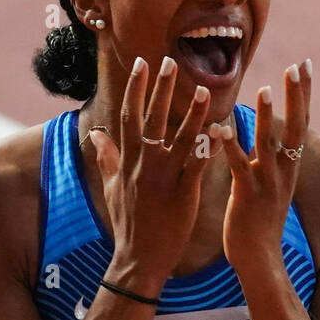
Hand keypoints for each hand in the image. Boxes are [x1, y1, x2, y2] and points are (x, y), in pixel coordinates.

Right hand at [89, 57, 215, 290]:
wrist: (138, 259)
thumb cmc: (127, 225)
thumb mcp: (112, 189)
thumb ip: (107, 159)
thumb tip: (97, 135)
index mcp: (129, 162)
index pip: (130, 116)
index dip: (136, 88)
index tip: (142, 64)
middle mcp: (145, 166)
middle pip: (152, 120)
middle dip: (160, 89)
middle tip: (170, 60)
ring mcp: (164, 180)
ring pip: (180, 140)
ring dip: (192, 113)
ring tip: (204, 89)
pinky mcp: (183, 196)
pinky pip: (198, 167)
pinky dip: (209, 149)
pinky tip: (221, 131)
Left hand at [219, 60, 311, 277]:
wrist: (260, 261)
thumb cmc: (259, 224)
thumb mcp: (270, 186)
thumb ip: (269, 160)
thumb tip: (268, 136)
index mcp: (288, 168)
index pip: (300, 124)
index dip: (303, 94)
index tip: (304, 65)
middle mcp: (282, 173)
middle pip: (293, 129)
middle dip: (295, 97)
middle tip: (295, 67)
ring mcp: (266, 185)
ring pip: (268, 146)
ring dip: (266, 118)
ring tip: (263, 90)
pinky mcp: (247, 198)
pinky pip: (239, 168)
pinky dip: (230, 148)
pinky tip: (220, 128)